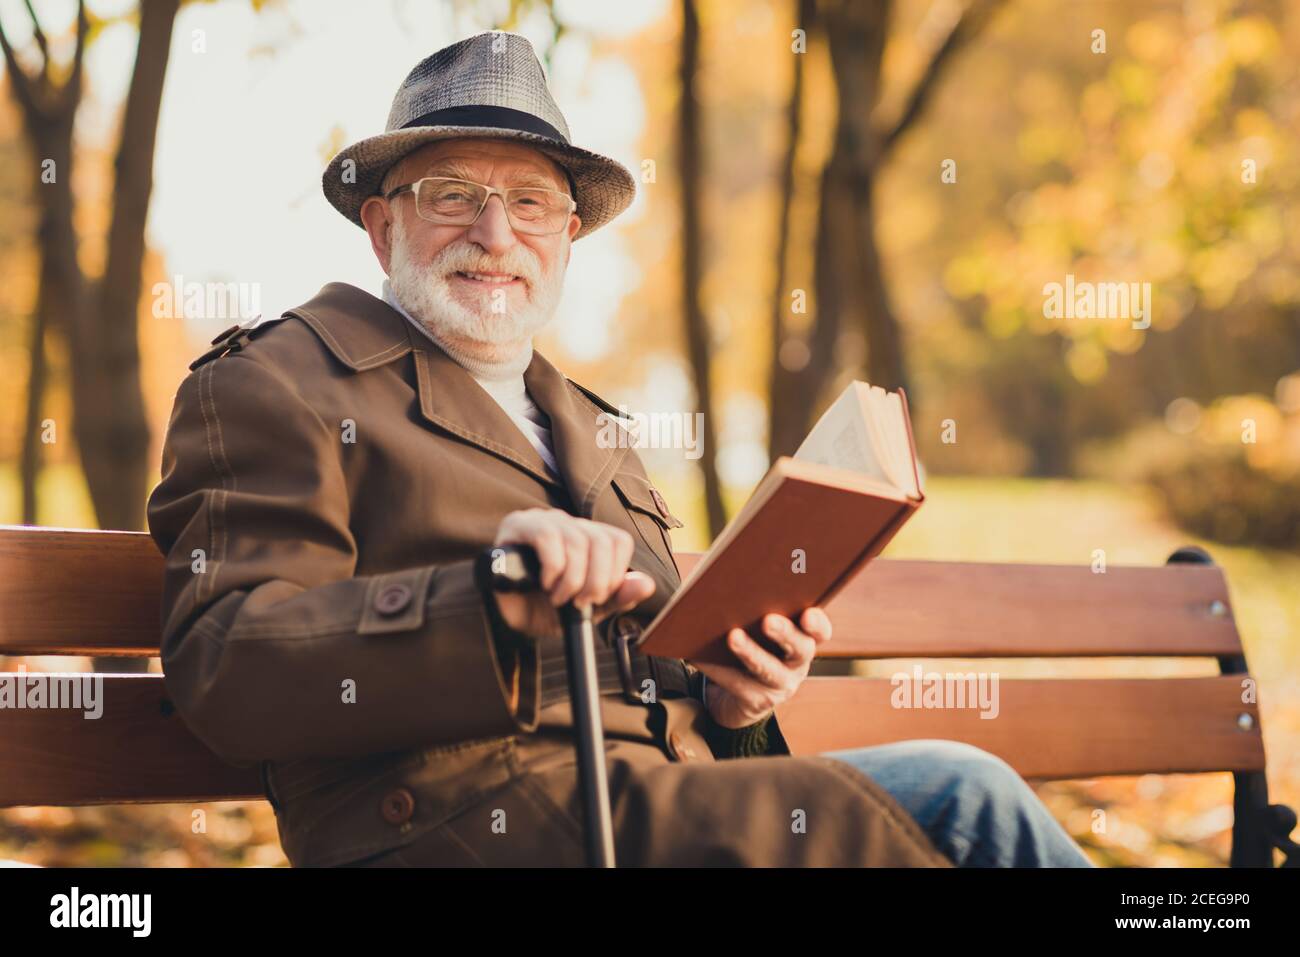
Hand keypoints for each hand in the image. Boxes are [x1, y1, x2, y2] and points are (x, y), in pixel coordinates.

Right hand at [491, 507, 655, 639]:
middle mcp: (570, 524)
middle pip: (602, 540)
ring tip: (558, 597)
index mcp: (589, 538)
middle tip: (579, 602)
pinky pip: (548, 537)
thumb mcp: (588, 610)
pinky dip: (553, 567)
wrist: (506, 620)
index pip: (619, 540)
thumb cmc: (545, 609)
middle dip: (596, 581)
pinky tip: (546, 583)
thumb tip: (647, 584)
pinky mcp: (518, 525)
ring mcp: (544, 521)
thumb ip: (618, 597)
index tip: (598, 597)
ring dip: (572, 579)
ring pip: (578, 540)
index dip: (614, 573)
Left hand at [692, 608, 831, 728]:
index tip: (807, 613)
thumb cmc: (748, 645)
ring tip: (733, 636)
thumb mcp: (756, 627)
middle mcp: (797, 664)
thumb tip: (728, 583)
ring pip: (769, 670)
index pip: (820, 631)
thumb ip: (755, 608)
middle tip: (768, 620)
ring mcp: (780, 686)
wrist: (735, 696)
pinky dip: (718, 669)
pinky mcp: (757, 702)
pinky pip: (738, 685)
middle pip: (801, 649)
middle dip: (785, 633)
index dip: (817, 623)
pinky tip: (700, 656)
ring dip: (751, 652)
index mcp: (802, 639)